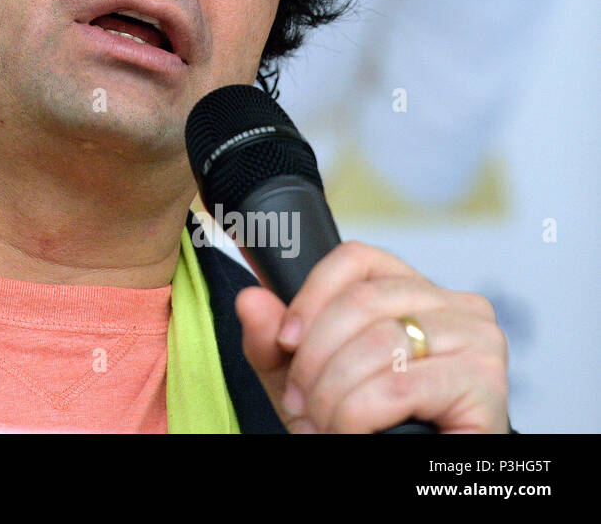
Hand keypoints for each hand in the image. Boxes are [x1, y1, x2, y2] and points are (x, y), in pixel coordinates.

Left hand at [235, 241, 509, 432]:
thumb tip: (250, 300)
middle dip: (314, 359)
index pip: (356, 259)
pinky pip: (397, 387)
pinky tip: (350, 432)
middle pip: (361, 302)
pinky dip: (358, 415)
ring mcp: (477, 341)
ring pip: (377, 344)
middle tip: (299, 402)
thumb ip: (272, 341)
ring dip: (333, 394)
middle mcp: (455, 306)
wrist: (417, 476)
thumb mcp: (306, 379)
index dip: (310, 296)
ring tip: (322, 423)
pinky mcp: (485, 384)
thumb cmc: (366, 424)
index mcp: (414, 291)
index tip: (285, 341)